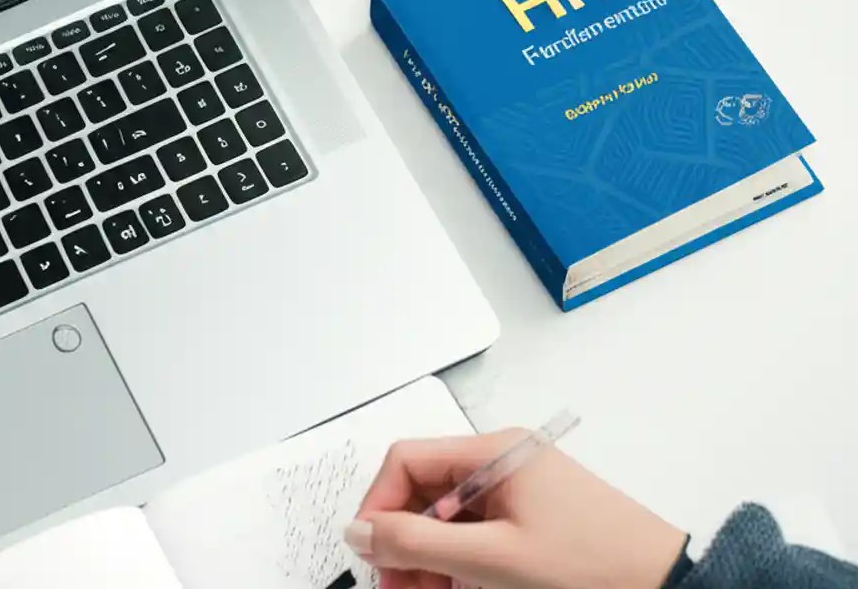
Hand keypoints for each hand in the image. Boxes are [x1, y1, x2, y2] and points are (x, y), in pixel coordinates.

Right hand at [345, 430, 686, 588]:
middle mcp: (503, 462)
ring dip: (426, 559)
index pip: (407, 461)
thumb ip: (417, 542)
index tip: (369, 552)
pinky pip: (474, 533)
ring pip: (445, 519)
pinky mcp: (531, 518)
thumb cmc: (597, 566)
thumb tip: (360, 530)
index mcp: (494, 452)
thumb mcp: (492, 559)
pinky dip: (455, 563)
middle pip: (423, 492)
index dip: (378, 506)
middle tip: (396, 587)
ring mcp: (518, 490)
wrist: (668, 588)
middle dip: (401, 542)